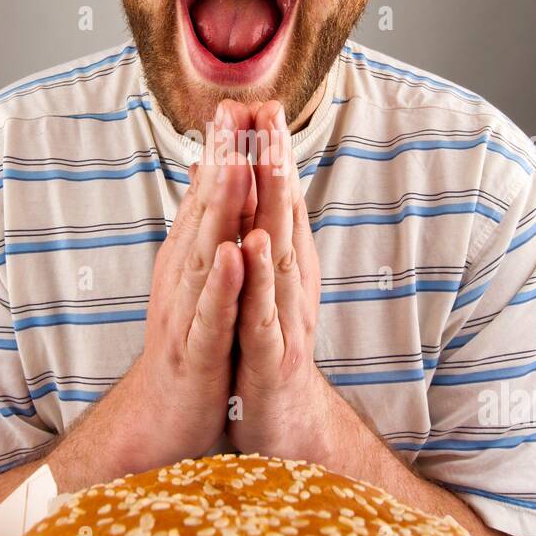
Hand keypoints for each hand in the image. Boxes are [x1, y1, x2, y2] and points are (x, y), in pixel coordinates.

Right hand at [126, 104, 254, 467]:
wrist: (166, 417)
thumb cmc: (190, 344)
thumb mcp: (198, 281)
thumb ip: (202, 229)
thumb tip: (207, 177)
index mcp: (190, 260)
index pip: (208, 197)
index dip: (222, 152)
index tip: (236, 103)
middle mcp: (183, 277)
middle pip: (204, 213)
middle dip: (221, 162)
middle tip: (233, 113)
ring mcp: (186, 312)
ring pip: (206, 254)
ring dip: (220, 210)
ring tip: (236, 166)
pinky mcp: (196, 350)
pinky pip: (211, 313)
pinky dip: (223, 283)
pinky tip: (235, 253)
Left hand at [226, 100, 328, 460]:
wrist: (281, 431)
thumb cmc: (264, 354)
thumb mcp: (258, 292)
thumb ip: (256, 242)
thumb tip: (244, 191)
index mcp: (284, 270)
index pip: (278, 203)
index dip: (271, 154)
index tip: (262, 104)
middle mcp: (291, 287)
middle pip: (284, 217)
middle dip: (277, 163)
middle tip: (270, 113)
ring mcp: (284, 321)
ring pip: (278, 257)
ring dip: (273, 208)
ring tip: (266, 163)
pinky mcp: (270, 357)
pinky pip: (260, 314)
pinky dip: (253, 281)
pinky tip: (247, 249)